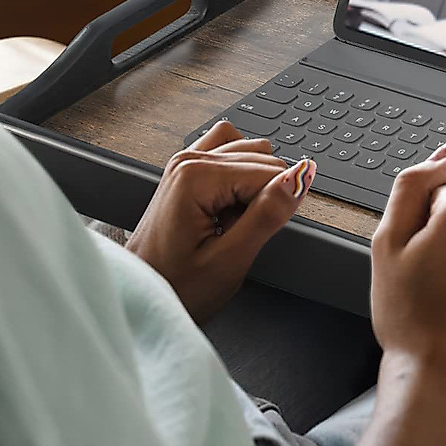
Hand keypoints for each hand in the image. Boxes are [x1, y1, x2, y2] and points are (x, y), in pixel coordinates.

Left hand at [125, 120, 314, 322]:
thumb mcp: (230, 261)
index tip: (241, 236)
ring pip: (253, 154)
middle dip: (259, 201)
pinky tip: (228, 204)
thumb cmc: (176, 287)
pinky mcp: (188, 167)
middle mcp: (189, 158)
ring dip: (251, 189)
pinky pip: (233, 149)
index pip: (271, 173)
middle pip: (264, 161)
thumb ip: (268, 214)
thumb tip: (302, 176)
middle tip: (230, 234)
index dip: (268, 211)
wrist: (143, 295)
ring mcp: (187, 160)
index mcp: (196, 175)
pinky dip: (241, 174)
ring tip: (225, 224)